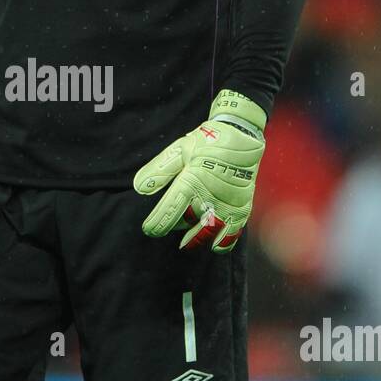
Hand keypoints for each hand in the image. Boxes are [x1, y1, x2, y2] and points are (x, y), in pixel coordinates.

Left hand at [133, 89, 265, 251]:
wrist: (242, 135)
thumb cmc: (207, 141)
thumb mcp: (179, 150)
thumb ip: (159, 170)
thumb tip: (138, 187)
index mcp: (190, 182)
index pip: (168, 212)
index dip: (156, 225)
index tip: (149, 230)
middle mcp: (208, 197)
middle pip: (186, 223)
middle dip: (176, 226)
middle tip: (172, 224)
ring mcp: (226, 204)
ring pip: (207, 232)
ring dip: (195, 239)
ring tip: (188, 242)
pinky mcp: (241, 207)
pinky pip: (232, 233)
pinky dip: (222, 242)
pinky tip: (214, 245)